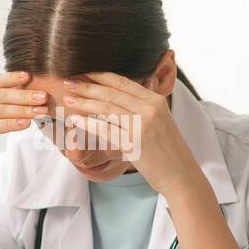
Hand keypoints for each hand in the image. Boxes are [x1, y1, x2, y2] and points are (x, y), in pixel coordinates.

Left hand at [62, 72, 204, 197]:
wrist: (180, 175)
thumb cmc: (167, 151)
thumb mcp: (160, 121)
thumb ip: (142, 107)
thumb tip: (118, 95)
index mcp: (156, 100)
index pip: (124, 83)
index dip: (101, 76)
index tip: (83, 73)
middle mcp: (150, 109)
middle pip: (112, 93)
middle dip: (87, 86)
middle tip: (68, 82)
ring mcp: (143, 125)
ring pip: (107, 109)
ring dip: (84, 102)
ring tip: (67, 98)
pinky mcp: (134, 143)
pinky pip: (105, 129)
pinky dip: (88, 123)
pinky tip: (75, 119)